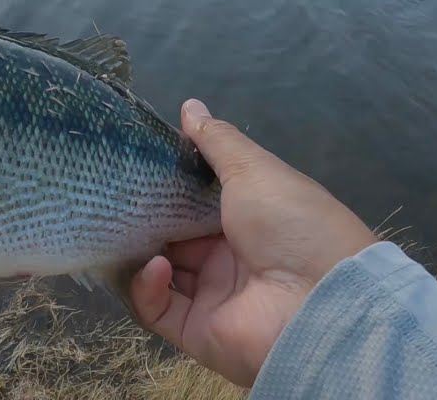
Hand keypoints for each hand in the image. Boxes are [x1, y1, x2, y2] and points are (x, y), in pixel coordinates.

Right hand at [130, 99, 377, 386]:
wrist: (323, 301)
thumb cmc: (292, 223)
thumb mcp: (254, 170)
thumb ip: (217, 142)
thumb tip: (189, 106)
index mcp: (246, 219)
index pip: (194, 201)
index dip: (167, 184)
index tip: (137, 164)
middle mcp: (226, 257)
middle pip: (171, 235)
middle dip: (144, 217)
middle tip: (114, 196)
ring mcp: (210, 295)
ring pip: (156, 272)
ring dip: (138, 251)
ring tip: (124, 229)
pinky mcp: (196, 330)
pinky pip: (157, 309)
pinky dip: (148, 287)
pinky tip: (156, 266)